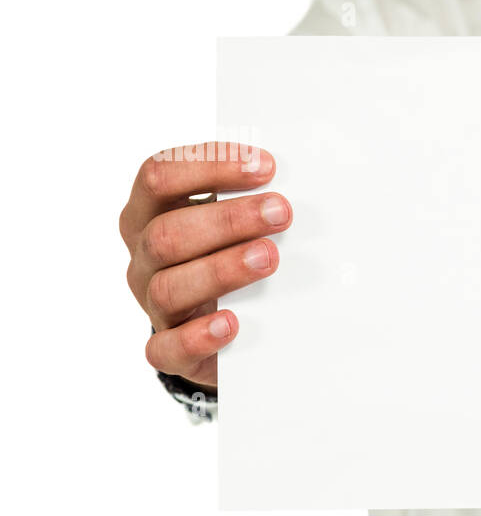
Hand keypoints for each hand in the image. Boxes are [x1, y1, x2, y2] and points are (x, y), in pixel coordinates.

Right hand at [120, 143, 289, 389]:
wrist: (217, 327)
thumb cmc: (226, 257)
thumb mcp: (230, 223)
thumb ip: (249, 200)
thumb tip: (301, 182)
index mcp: (150, 213)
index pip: (159, 176)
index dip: (208, 165)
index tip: (266, 166)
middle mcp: (145, 257)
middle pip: (166, 232)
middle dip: (227, 219)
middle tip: (281, 212)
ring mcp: (152, 304)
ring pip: (169, 286)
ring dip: (222, 269)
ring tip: (268, 257)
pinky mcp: (168, 350)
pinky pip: (168, 348)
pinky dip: (198, 336)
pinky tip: (231, 323)